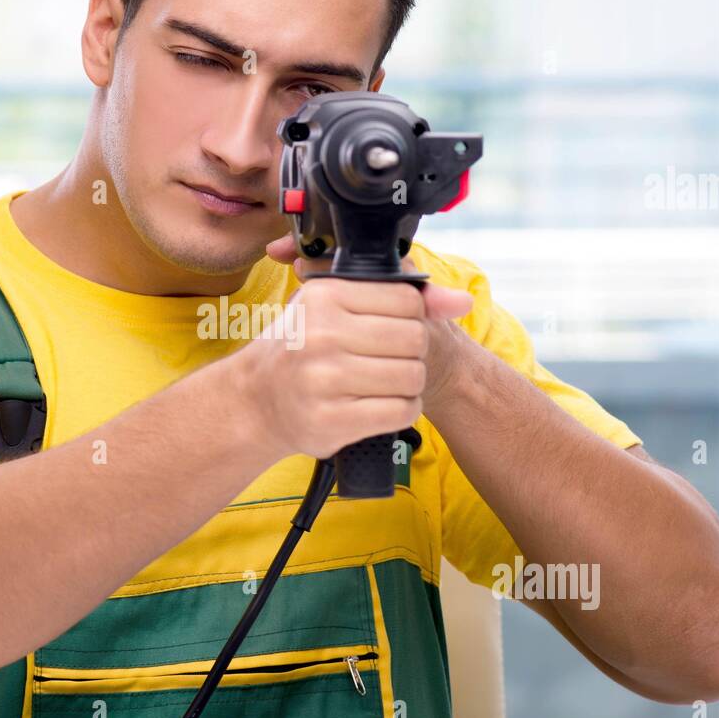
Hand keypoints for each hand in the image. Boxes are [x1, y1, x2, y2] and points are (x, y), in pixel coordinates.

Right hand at [235, 233, 473, 460]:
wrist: (256, 400)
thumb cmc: (304, 347)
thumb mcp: (338, 308)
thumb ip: (400, 297)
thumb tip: (462, 300)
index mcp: (324, 297)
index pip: (408, 300)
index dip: (413, 317)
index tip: (393, 329)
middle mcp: (321, 335)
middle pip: (414, 339)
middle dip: (413, 353)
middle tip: (391, 360)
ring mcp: (323, 380)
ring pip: (411, 377)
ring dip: (410, 385)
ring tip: (387, 384)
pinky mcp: (330, 420)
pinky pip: (399, 412)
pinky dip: (402, 410)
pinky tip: (383, 405)